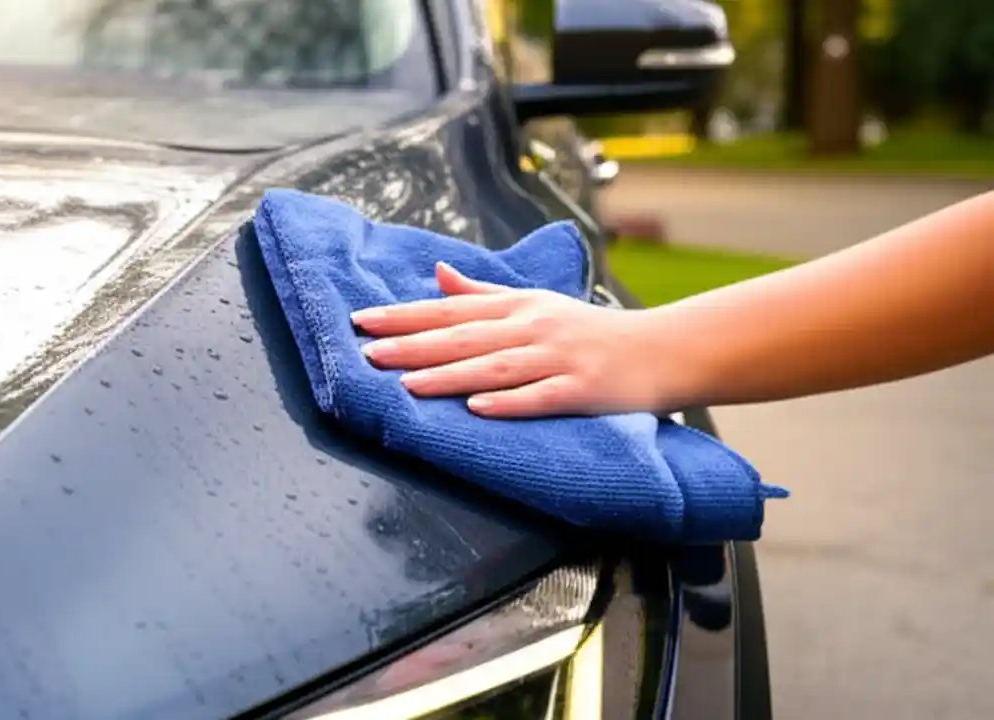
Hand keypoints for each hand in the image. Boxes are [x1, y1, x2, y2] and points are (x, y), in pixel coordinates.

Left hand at [351, 262, 682, 417]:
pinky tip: (477, 408)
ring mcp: (558, 359)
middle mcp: (533, 328)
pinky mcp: (583, 389)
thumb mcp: (535, 302)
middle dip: (414, 344)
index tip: (363, 320)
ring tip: (407, 383)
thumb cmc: (589, 329)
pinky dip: (509, 402)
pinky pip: (541, 397)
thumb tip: (436, 274)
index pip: (451, 309)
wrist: (661, 349)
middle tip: (368, 351)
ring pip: (495, 367)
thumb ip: (483, 292)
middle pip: (464, 336)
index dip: (405, 315)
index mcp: (518, 307)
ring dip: (449, 374)